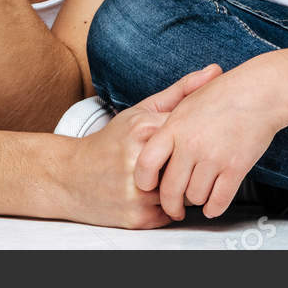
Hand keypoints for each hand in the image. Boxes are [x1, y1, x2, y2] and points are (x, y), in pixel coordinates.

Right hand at [65, 64, 223, 228]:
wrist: (72, 177)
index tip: (201, 137)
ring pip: (185, 194)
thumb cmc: (112, 142)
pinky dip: (168, 206)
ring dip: (183, 188)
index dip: (199, 138)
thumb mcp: (141, 111)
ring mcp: (139, 191)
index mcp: (144, 129)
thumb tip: (216, 70)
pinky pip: (171, 214)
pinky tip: (156, 194)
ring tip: (170, 178)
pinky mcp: (137, 217)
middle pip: (192, 166)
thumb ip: (181, 91)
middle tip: (189, 161)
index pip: (193, 133)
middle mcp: (141, 160)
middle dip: (193, 165)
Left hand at [134, 58, 287, 220]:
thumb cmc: (224, 93)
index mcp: (174, 127)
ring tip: (197, 196)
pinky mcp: (235, 167)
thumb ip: (168, 124)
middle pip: (170, 189)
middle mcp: (191, 144)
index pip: (147, 163)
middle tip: (173, 208)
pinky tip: (212, 204)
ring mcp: (213, 157)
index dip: (144, 181)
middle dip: (170, 205)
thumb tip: (152, 143)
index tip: (148, 187)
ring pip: (195, 197)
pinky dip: (214, 208)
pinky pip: (218, 201)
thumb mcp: (187, 101)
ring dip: (196, 201)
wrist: (258, 92)